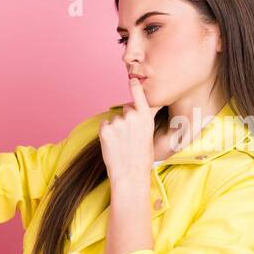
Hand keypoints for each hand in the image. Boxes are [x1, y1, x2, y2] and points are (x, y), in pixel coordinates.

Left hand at [99, 76, 157, 193]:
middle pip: (125, 109)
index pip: (139, 96)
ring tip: (122, 144)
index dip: (135, 86)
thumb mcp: (149, 134)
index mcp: (145, 117)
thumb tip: (139, 107)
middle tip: (130, 138)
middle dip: (126, 119)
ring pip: (114, 119)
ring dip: (116, 129)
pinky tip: (113, 144)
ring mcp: (117, 122)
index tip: (132, 79)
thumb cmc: (141, 157)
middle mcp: (132, 116)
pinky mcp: (105, 130)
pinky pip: (104, 125)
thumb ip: (143, 119)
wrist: (130, 174)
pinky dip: (106, 133)